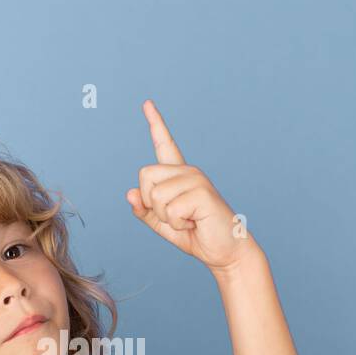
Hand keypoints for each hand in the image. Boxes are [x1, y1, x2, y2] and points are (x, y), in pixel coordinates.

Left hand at [126, 99, 255, 271]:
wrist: (225, 251)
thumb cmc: (197, 235)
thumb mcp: (164, 224)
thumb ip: (145, 211)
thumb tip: (130, 193)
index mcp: (178, 176)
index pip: (165, 145)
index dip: (156, 124)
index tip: (147, 103)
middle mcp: (188, 171)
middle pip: (145, 175)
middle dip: (151, 203)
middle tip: (176, 216)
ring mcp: (196, 179)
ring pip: (155, 196)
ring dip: (166, 217)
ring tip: (188, 220)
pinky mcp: (202, 192)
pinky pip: (170, 210)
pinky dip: (178, 224)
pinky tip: (195, 223)